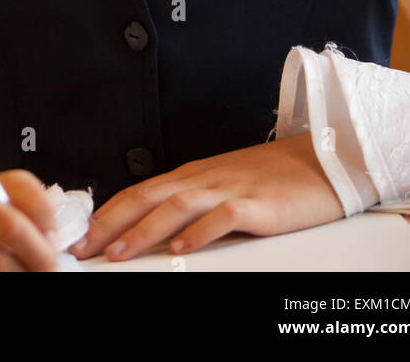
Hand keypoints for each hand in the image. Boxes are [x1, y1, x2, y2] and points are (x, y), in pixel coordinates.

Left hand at [69, 132, 343, 261]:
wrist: (327, 157)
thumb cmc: (276, 177)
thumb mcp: (225, 185)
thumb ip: (192, 201)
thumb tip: (153, 226)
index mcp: (195, 175)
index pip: (140, 191)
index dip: (108, 212)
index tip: (82, 235)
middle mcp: (206, 178)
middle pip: (148, 197)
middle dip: (111, 223)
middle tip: (83, 247)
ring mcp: (233, 189)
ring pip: (177, 206)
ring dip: (143, 230)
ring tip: (119, 252)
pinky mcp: (261, 204)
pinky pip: (225, 217)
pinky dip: (200, 232)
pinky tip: (182, 248)